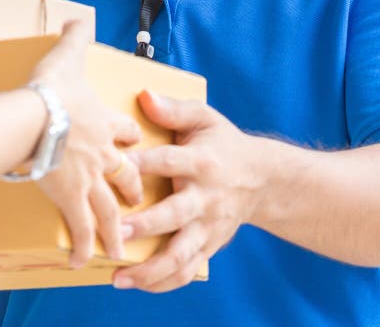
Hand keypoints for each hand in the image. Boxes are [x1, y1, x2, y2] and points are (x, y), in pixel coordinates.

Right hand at [30, 21, 143, 266]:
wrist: (33, 119)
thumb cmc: (50, 89)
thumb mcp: (68, 56)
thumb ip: (75, 37)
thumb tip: (77, 18)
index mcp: (103, 123)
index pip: (125, 134)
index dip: (130, 139)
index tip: (134, 146)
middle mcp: (102, 154)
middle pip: (125, 174)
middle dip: (133, 188)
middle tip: (138, 200)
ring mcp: (88, 178)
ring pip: (109, 208)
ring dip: (116, 228)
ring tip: (122, 249)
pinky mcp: (69, 196)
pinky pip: (80, 227)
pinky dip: (82, 245)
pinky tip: (80, 262)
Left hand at [113, 91, 250, 292]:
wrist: (262, 179)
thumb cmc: (222, 143)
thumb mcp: (204, 118)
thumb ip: (174, 108)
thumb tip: (144, 96)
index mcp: (202, 161)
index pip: (170, 161)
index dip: (143, 163)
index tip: (117, 165)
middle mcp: (206, 197)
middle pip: (175, 214)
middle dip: (146, 226)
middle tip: (118, 232)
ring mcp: (208, 226)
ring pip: (181, 254)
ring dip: (150, 268)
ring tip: (119, 276)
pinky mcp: (209, 246)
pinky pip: (187, 270)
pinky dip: (163, 282)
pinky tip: (136, 284)